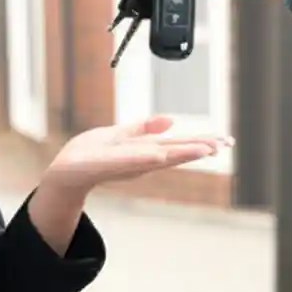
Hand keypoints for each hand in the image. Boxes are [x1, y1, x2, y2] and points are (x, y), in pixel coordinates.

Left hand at [41, 115, 227, 195]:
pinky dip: (145, 157)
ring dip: (181, 153)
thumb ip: (145, 128)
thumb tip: (172, 119)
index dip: (202, 142)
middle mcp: (139, 158)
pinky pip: (128, 159)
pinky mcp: (106, 164)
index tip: (225, 141)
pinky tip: (161, 153)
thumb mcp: (121, 135)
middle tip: (225, 145)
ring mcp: (125, 163)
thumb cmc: (91, 153)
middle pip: (175, 151)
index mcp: (145, 150)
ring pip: (158, 156)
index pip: (178, 145)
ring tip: (205, 148)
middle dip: (199, 148)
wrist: (65, 171)